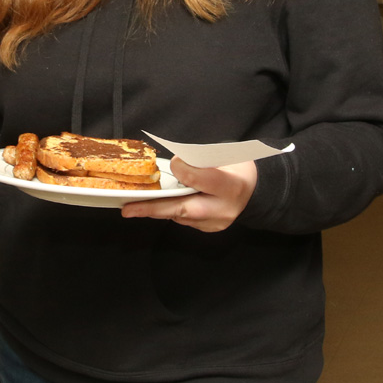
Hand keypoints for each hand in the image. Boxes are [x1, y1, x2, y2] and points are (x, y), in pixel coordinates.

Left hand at [121, 157, 257, 232]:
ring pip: (180, 216)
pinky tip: (154, 204)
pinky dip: (168, 210)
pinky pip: (184, 219)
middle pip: (185, 209)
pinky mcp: (209, 228)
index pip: (204, 180)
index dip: (186, 172)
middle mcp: (225, 209)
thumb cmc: (237, 166)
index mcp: (233, 185)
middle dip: (153, 209)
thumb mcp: (226, 154)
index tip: (172, 163)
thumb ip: (202, 159)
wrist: (255, 189)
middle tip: (128, 209)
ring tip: (132, 206)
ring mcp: (217, 223)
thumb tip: (175, 164)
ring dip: (156, 210)